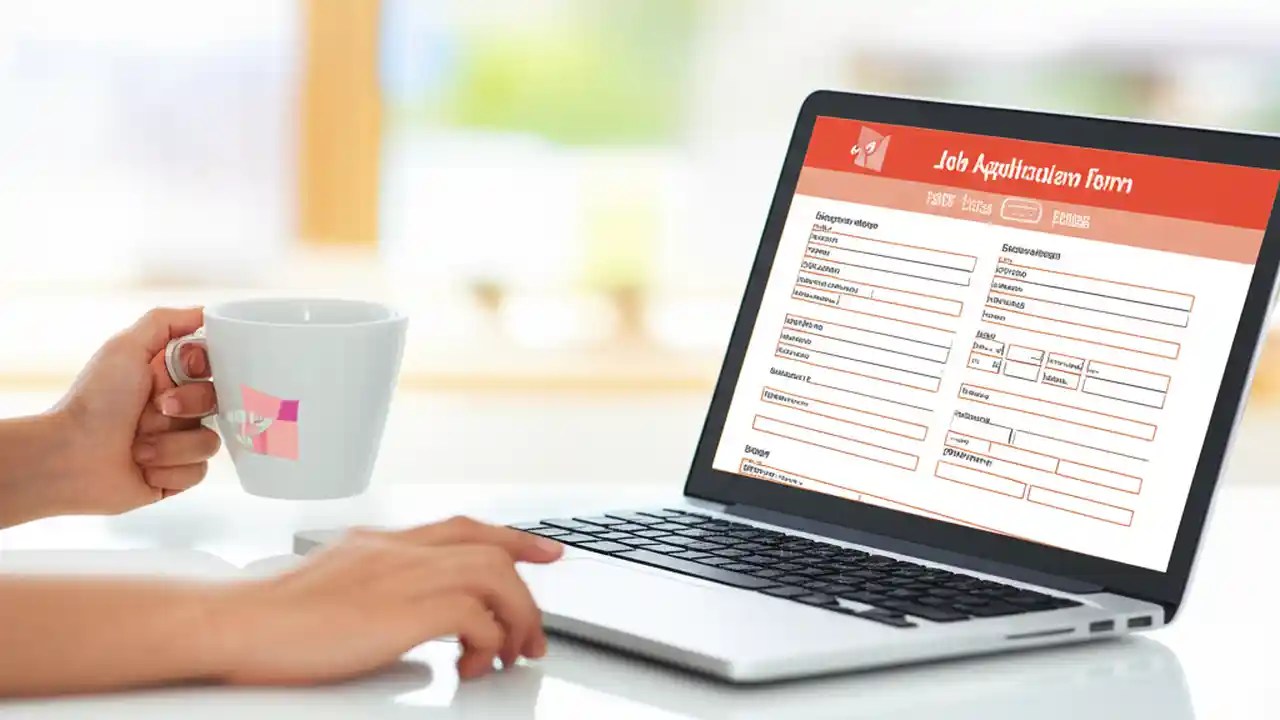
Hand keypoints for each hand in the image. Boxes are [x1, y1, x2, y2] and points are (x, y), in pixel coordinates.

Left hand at [49, 307, 220, 514]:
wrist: (69, 457)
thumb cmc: (94, 401)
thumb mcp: (125, 346)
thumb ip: (165, 321)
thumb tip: (205, 312)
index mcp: (168, 378)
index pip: (214, 368)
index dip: (205, 371)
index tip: (185, 372)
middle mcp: (176, 410)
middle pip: (218, 404)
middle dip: (188, 407)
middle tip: (157, 408)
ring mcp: (177, 444)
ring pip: (211, 442)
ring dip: (172, 444)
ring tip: (138, 445)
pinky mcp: (175, 476)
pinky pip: (200, 471)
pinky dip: (169, 469)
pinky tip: (143, 467)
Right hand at [207, 517, 563, 684]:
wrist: (231, 624)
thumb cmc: (267, 619)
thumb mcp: (331, 587)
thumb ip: (373, 586)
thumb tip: (406, 612)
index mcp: (381, 542)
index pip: (463, 527)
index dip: (512, 538)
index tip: (544, 552)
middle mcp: (397, 550)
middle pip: (491, 551)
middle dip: (526, 593)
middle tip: (535, 635)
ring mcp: (400, 575)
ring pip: (494, 577)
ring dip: (515, 619)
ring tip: (511, 655)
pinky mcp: (400, 610)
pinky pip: (474, 616)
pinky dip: (486, 641)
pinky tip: (471, 665)